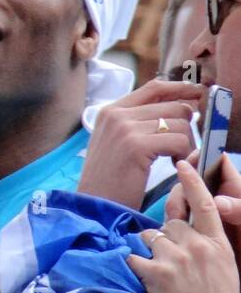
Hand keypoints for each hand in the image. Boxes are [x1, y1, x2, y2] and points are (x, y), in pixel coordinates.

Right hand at [78, 80, 201, 208]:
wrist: (95, 204)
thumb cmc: (109, 179)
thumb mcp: (117, 142)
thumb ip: (138, 122)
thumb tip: (179, 108)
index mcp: (110, 111)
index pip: (154, 88)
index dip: (180, 89)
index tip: (197, 94)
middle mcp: (116, 114)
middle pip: (173, 106)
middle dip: (187, 126)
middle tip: (183, 147)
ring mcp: (125, 128)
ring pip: (179, 124)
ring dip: (186, 143)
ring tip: (175, 159)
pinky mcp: (136, 145)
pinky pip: (178, 141)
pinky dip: (183, 154)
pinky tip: (173, 164)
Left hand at [129, 161, 240, 292]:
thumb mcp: (226, 272)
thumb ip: (208, 249)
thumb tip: (191, 236)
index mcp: (218, 245)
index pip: (204, 205)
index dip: (192, 182)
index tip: (182, 164)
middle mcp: (196, 246)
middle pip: (170, 224)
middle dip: (165, 236)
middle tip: (169, 258)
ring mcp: (174, 258)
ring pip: (150, 237)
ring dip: (149, 248)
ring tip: (159, 270)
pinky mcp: (154, 273)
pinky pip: (134, 256)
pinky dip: (135, 264)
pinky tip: (142, 277)